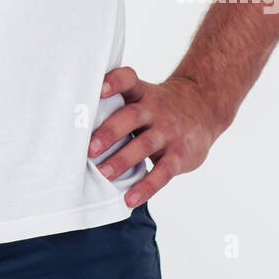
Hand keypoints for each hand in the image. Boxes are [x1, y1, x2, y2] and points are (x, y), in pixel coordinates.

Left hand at [89, 67, 223, 205]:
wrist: (203, 108)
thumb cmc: (159, 107)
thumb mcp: (143, 96)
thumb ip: (117, 105)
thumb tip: (74, 125)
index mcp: (142, 93)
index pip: (128, 80)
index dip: (114, 82)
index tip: (99, 89)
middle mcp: (156, 109)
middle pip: (132, 116)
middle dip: (110, 132)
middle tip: (89, 149)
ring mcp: (169, 132)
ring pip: (145, 145)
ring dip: (123, 160)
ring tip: (103, 174)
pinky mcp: (180, 155)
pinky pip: (163, 172)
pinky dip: (146, 187)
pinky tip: (130, 198)